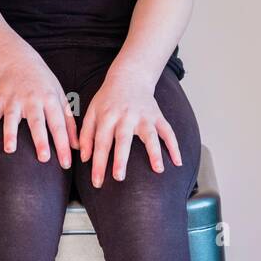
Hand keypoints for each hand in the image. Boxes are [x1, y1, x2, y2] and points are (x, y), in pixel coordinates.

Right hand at [0, 55, 78, 168]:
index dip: (63, 143)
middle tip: (44, 158)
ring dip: (10, 133)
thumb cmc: (43, 83)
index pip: (58, 124)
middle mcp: (32, 99)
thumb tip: (77, 147)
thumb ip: (68, 122)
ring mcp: (14, 98)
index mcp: (50, 99)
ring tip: (10, 150)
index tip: (67, 162)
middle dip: (40, 139)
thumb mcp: (60, 97)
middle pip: (37, 121)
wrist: (19, 61)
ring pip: (12, 117)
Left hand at [78, 70, 182, 186]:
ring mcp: (143, 116)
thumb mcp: (92, 111)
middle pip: (123, 139)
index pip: (101, 142)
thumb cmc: (108, 99)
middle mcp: (125, 116)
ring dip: (154, 152)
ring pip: (150, 135)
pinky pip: (168, 131)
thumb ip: (86, 134)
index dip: (98, 163)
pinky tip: (177, 162)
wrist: (129, 77)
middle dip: (121, 158)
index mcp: (107, 116)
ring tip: (159, 170)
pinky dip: (174, 146)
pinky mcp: (157, 116)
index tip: (97, 182)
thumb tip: (84, 158)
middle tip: (119, 177)